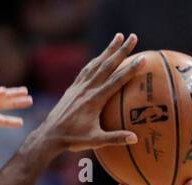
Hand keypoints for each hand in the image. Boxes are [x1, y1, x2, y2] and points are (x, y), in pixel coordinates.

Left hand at [32, 33, 140, 153]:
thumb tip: (135, 139)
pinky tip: (100, 56)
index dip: (130, 70)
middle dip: (122, 50)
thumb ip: (115, 138)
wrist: (49, 136)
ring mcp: (79, 87)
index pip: (116, 81)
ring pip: (96, 64)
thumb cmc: (73, 140)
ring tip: (118, 37)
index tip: (142, 59)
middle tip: (133, 36)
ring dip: (108, 50)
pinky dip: (95, 60)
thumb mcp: (94, 140)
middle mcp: (87, 89)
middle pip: (107, 66)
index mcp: (95, 100)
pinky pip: (85, 70)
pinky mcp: (72, 88)